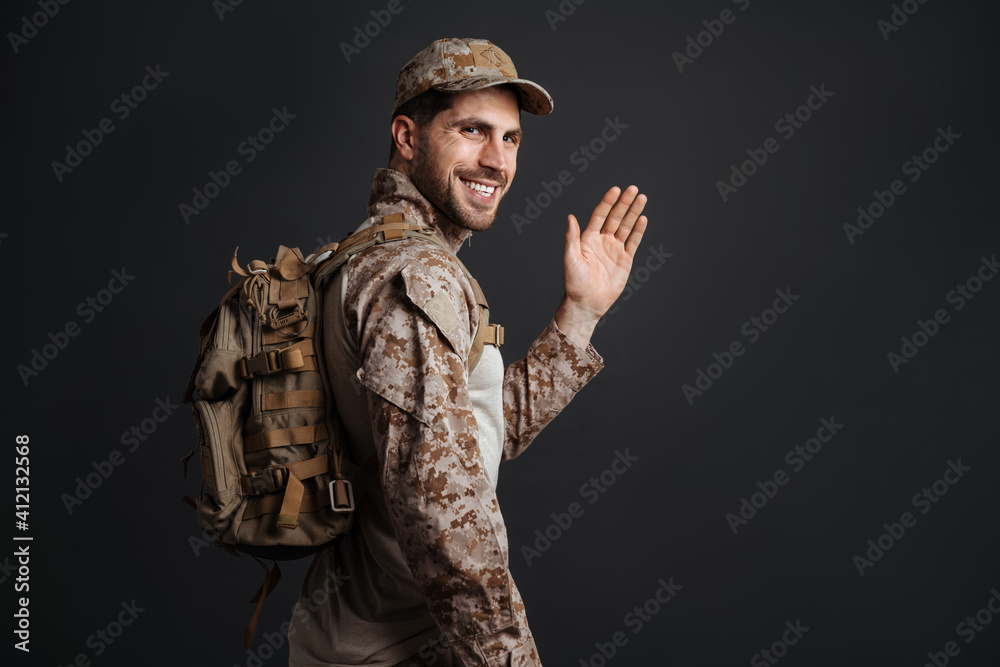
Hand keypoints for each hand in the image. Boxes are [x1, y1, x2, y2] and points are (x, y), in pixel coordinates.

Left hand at [555, 185, 647, 344]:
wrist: (587, 302)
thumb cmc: (575, 282)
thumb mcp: (570, 258)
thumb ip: (572, 238)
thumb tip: (570, 217)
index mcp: (588, 239)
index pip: (600, 215)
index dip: (608, 202)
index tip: (615, 190)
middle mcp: (602, 241)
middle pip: (615, 217)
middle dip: (624, 203)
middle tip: (633, 189)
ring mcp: (614, 250)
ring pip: (626, 227)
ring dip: (633, 212)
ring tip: (642, 198)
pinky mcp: (624, 260)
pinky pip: (633, 242)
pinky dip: (638, 231)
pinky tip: (642, 219)